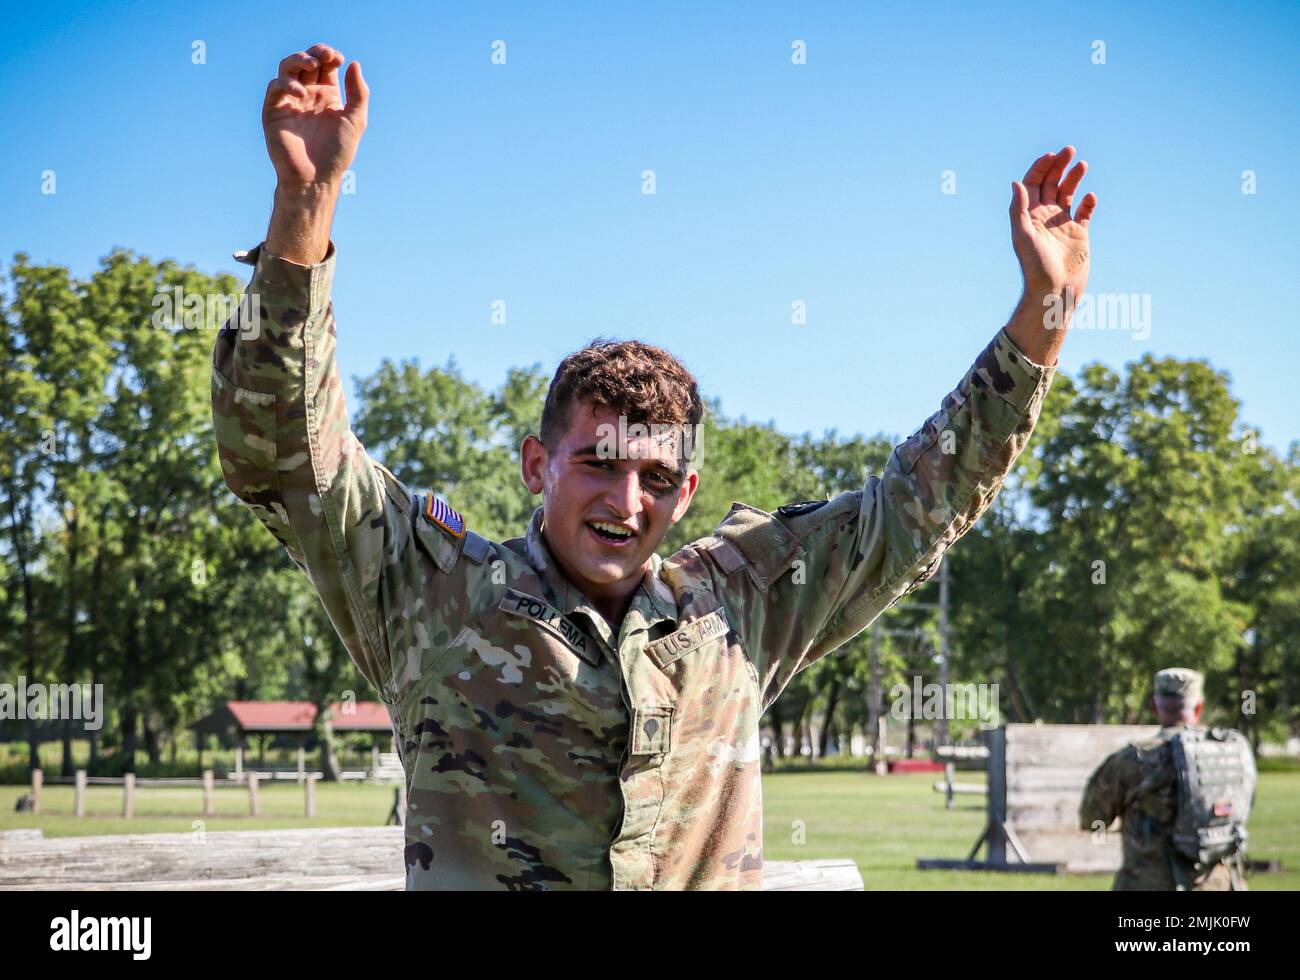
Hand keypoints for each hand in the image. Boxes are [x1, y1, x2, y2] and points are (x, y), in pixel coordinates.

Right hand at [262, 43, 367, 189]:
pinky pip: (275, 88)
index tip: (338, 58)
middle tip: (326, 56)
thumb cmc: (337, 153)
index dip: (329, 55)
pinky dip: (286, 83)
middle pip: (306, 62)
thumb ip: (358, 93)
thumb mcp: (355, 120)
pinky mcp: (274, 111)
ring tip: (312, 64)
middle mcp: (307, 94)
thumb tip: (354, 64)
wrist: (316, 177)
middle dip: (315, 53)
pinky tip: (300, 92)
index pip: (324, 65)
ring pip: (287, 68)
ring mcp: (289, 101)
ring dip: (298, 59)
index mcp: (326, 95)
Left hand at [1010, 147, 1095, 300]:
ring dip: (1073, 178)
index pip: (1033, 184)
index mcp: (1029, 215)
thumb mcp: (1023, 236)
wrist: (1054, 291)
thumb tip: (1016, 182)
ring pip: (1068, 193)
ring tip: (1082, 165)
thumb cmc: (1035, 266)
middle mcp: (1045, 217)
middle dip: (1059, 165)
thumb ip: (1018, 209)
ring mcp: (1062, 224)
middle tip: (1070, 151)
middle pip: (1050, 183)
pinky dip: (1088, 203)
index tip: (1052, 155)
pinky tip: (1091, 197)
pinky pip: (1085, 213)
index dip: (1041, 167)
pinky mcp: (1079, 234)